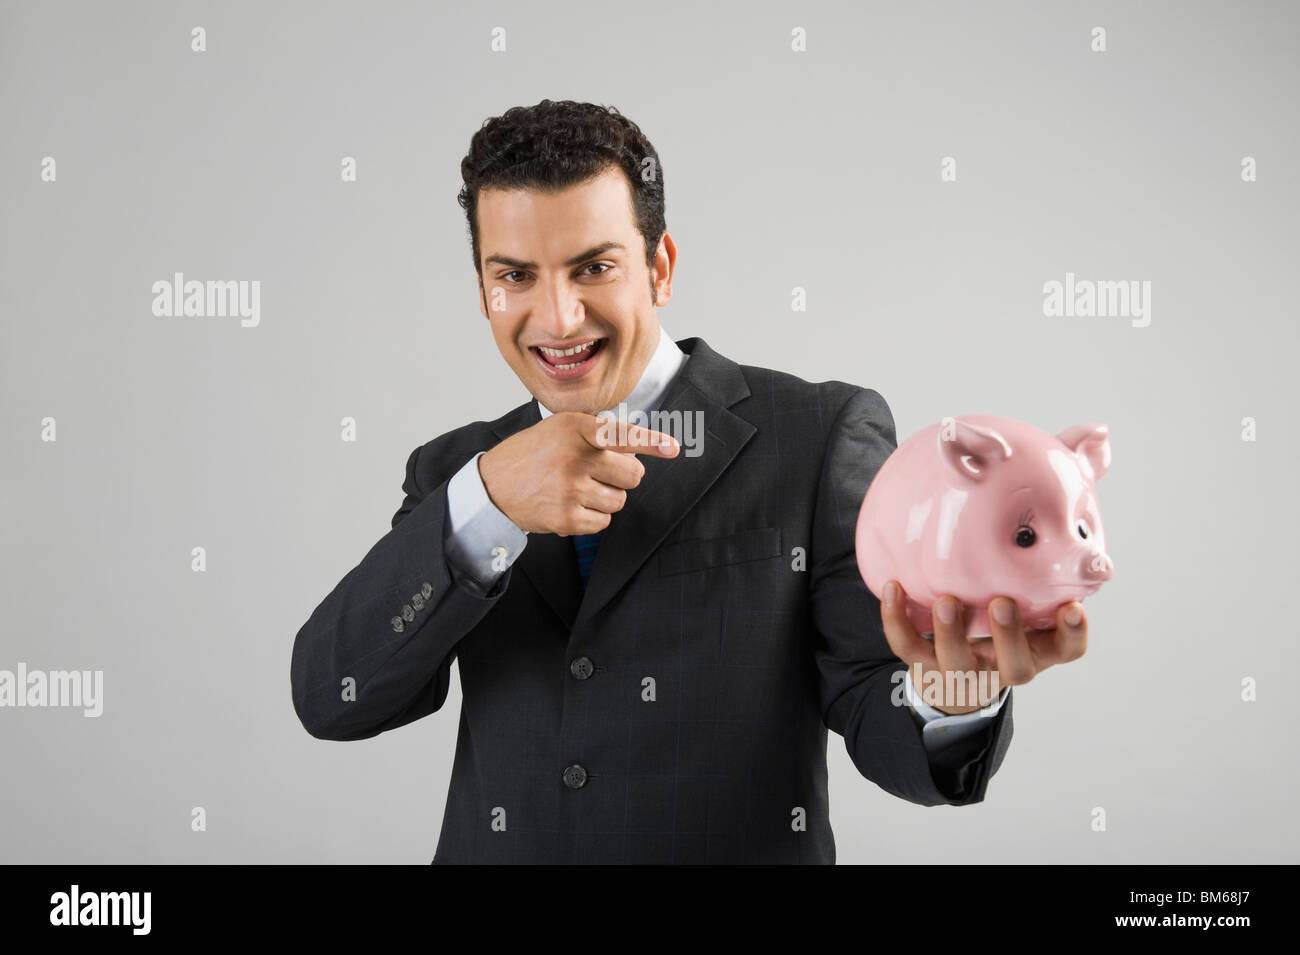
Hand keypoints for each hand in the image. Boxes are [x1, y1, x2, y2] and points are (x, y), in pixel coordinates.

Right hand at [478, 411, 679, 535]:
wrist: (493, 486)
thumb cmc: (534, 454)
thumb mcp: (561, 428)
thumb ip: (599, 433)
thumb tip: (642, 446)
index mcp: (574, 427)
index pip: (620, 434)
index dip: (650, 441)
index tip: (673, 448)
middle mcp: (573, 456)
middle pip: (633, 474)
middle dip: (623, 476)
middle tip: (599, 472)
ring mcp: (569, 489)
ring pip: (620, 500)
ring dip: (607, 497)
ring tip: (579, 488)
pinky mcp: (565, 518)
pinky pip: (604, 521)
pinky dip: (592, 517)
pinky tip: (570, 505)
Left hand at [879, 580, 1087, 714]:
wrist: (955, 678)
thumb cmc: (997, 629)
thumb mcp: (1025, 609)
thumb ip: (1033, 578)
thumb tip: (1043, 521)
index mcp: (1037, 650)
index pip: (1066, 650)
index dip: (1073, 633)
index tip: (1072, 607)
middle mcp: (1004, 665)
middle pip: (1016, 666)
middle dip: (1009, 635)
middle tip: (1002, 602)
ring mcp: (964, 670)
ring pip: (958, 662)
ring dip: (951, 632)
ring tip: (946, 600)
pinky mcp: (925, 665)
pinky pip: (907, 647)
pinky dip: (897, 619)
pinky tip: (894, 588)